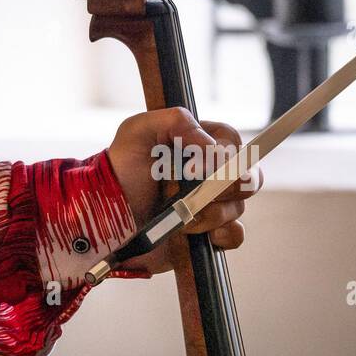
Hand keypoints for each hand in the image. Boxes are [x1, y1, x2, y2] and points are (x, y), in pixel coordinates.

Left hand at [106, 107, 262, 274]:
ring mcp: (212, 204)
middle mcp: (209, 174)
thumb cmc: (120, 174)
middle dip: (223, 187)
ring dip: (211, 213)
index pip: (232, 141)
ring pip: (239, 206)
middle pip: (247, 175)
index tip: (198, 168)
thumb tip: (215, 149)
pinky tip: (195, 233)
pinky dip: (221, 235)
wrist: (107, 222)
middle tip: (196, 192)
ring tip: (180, 217)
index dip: (225, 154)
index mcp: (197, 145)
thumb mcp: (138, 133)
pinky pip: (236, 234)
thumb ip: (176, 121)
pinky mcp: (210, 233)